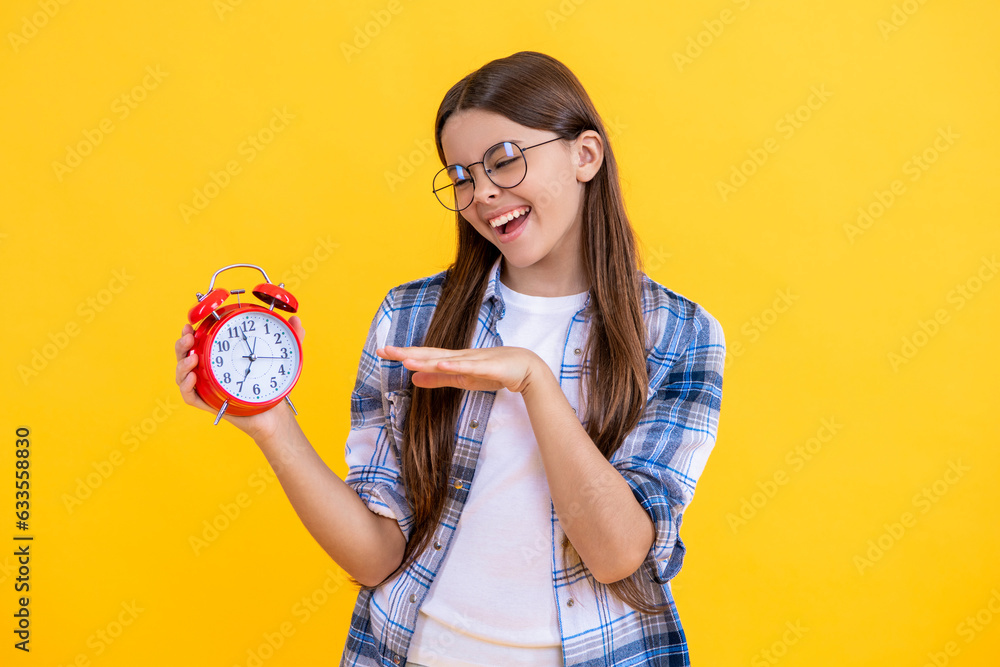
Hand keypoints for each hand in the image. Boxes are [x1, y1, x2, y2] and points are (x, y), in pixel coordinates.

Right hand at [174, 315, 304, 441]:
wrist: (274, 415)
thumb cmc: (272, 386)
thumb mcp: (281, 358)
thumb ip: (291, 338)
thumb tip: (297, 320)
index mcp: (221, 358)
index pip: (199, 342)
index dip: (190, 333)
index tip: (190, 324)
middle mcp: (210, 371)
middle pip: (185, 356)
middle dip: (182, 345)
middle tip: (189, 337)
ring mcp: (208, 387)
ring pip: (183, 375)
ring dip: (182, 364)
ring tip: (192, 358)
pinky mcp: (209, 403)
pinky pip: (190, 396)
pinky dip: (186, 387)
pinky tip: (192, 378)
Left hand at [376, 345, 544, 393]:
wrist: (527, 369)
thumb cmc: (494, 371)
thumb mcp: (462, 379)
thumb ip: (438, 379)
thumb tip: (413, 379)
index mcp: (453, 359)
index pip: (424, 355)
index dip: (404, 353)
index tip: (382, 352)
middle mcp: (460, 356)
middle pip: (430, 354)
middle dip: (408, 352)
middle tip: (384, 350)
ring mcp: (474, 360)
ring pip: (447, 359)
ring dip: (427, 359)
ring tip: (406, 359)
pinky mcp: (488, 367)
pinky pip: (470, 367)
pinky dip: (455, 365)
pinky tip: (442, 365)